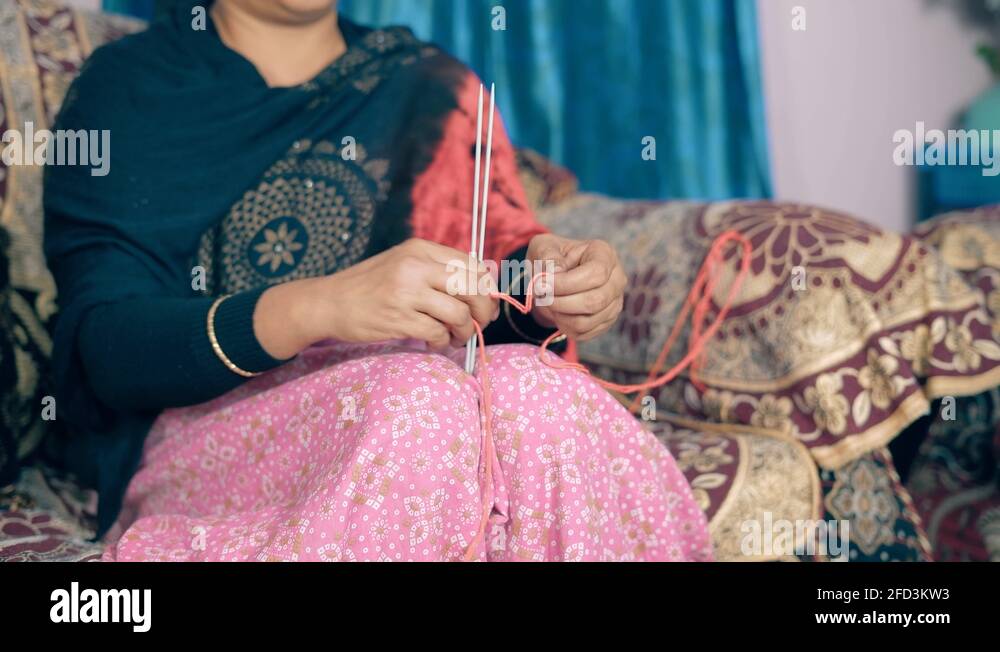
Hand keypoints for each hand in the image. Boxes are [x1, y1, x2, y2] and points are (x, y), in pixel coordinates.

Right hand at [255, 239, 498, 357]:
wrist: (329, 302)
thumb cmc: (370, 286)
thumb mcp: (404, 264)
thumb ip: (438, 271)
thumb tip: (483, 287)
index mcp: (420, 249)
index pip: (472, 265)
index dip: (487, 287)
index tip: (486, 304)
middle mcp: (415, 266)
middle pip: (473, 288)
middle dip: (483, 311)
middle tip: (479, 324)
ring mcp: (406, 292)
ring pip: (459, 313)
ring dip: (464, 331)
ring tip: (455, 337)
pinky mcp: (398, 318)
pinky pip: (438, 333)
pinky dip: (442, 342)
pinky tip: (434, 342)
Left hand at [526, 233, 626, 341]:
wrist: (555, 279)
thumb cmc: (550, 259)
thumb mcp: (543, 248)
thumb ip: (547, 256)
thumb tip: (557, 273)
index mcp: (604, 254)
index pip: (595, 274)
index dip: (566, 283)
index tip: (542, 284)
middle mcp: (617, 279)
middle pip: (594, 301)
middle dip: (560, 302)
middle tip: (541, 296)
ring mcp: (615, 302)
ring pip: (586, 321)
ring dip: (559, 315)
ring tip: (549, 302)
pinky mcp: (607, 321)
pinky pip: (583, 333)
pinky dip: (564, 326)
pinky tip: (558, 312)